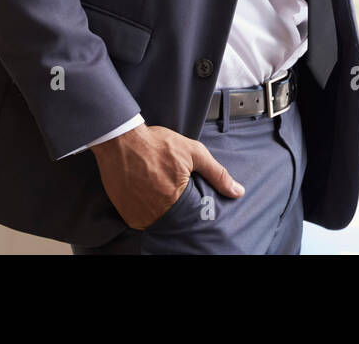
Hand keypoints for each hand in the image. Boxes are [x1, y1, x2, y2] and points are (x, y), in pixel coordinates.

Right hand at [90, 124, 243, 229]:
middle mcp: (155, 212)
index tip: (188, 192)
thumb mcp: (193, 153)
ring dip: (160, 208)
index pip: (193, 215)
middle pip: (174, 219)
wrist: (120, 139)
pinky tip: (146, 189)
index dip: (193, 205)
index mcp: (176, 200)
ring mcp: (138, 214)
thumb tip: (237, 191)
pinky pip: (141, 219)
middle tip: (169, 186)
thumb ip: (217, 174)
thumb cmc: (156, 144)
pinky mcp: (125, 213)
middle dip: (176, 206)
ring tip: (157, 186)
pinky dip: (145, 208)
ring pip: (157, 220)